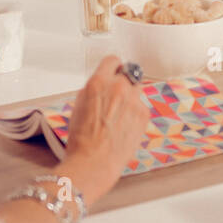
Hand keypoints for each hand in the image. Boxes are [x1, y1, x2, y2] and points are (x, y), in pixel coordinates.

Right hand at [62, 56, 152, 198]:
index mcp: (98, 83)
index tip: (112, 71)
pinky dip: (134, 113)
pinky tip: (124, 127)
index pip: (112, 60)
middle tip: (115, 98)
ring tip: (117, 117)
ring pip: (136, 90)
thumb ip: (93, 89)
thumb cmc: (82, 139)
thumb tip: (102, 83)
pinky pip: (140, 107)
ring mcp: (134, 100)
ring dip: (129, 98)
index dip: (111, 67)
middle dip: (121, 83)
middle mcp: (119, 87)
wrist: (94, 162)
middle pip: (127, 74)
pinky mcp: (144, 114)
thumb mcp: (78, 106)